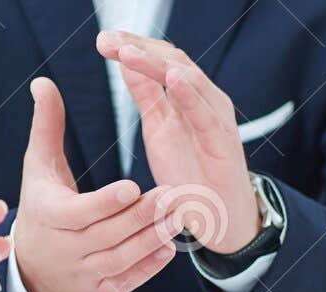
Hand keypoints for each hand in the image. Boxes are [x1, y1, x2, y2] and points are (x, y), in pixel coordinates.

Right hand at [13, 77, 178, 291]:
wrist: (32, 265)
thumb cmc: (42, 205)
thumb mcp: (39, 166)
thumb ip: (47, 125)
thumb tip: (43, 82)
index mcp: (48, 217)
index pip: (80, 213)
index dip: (107, 203)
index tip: (133, 187)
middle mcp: (64, 251)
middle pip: (108, 235)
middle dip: (142, 216)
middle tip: (174, 194)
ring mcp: (82, 276)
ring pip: (122, 259)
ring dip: (153, 238)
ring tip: (180, 214)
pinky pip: (129, 280)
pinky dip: (150, 265)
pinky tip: (170, 244)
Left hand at [98, 30, 259, 253]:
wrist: (221, 217)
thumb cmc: (192, 173)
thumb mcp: (160, 128)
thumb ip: (148, 95)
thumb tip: (126, 62)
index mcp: (190, 95)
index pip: (162, 58)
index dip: (133, 46)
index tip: (102, 40)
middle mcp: (206, 99)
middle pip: (174, 61)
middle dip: (139, 48)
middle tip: (107, 40)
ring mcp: (217, 119)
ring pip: (189, 80)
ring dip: (157, 64)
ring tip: (128, 52)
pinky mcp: (223, 144)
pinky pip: (206, 115)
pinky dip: (190, 94)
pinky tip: (171, 78)